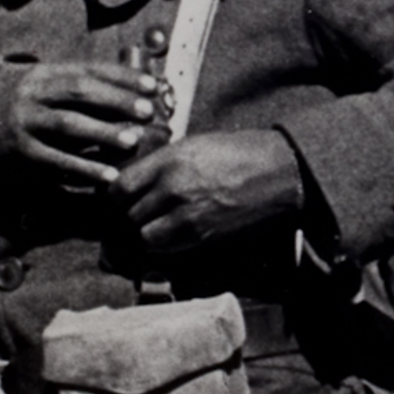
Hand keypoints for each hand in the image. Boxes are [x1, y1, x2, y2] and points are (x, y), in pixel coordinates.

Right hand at [0, 59, 163, 189]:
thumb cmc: (29, 117)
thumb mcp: (49, 95)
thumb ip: (85, 93)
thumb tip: (136, 93)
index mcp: (43, 74)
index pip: (88, 69)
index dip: (121, 77)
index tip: (152, 86)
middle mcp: (31, 93)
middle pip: (79, 91)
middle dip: (116, 100)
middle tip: (148, 111)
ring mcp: (23, 122)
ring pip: (68, 124)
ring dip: (103, 132)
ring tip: (133, 140)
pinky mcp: (21, 153)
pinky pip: (57, 160)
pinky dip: (85, 168)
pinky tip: (109, 174)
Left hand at [116, 130, 302, 255]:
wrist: (279, 172)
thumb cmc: (240, 153)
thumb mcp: (194, 145)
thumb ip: (162, 163)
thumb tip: (135, 181)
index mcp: (169, 159)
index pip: (120, 186)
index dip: (115, 197)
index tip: (120, 200)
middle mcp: (172, 187)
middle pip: (129, 213)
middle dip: (130, 217)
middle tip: (138, 216)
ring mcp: (187, 214)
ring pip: (145, 235)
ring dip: (147, 234)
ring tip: (156, 227)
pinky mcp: (203, 235)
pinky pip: (167, 248)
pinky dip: (164, 246)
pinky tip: (173, 236)